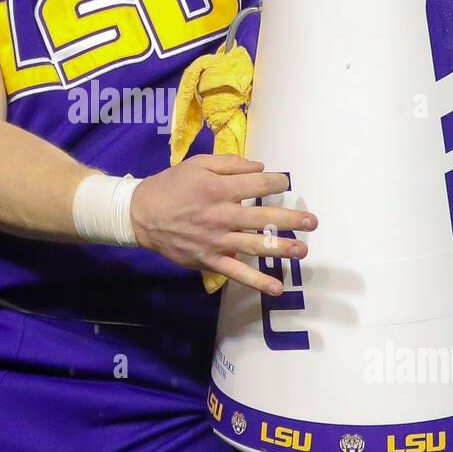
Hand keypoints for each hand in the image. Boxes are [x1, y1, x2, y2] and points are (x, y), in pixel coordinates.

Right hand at [130, 154, 316, 294]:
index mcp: (218, 188)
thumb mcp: (197, 164)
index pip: (257, 185)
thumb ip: (230, 163)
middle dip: (290, 219)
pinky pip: (236, 273)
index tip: (284, 184)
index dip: (276, 183)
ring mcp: (216, 240)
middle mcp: (220, 215)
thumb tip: (260, 167)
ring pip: (254, 246)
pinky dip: (257, 283)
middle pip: (262, 218)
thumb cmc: (171, 185)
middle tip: (312, 222)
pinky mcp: (209, 260)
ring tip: (303, 250)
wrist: (141, 214)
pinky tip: (277, 288)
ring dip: (281, 249)